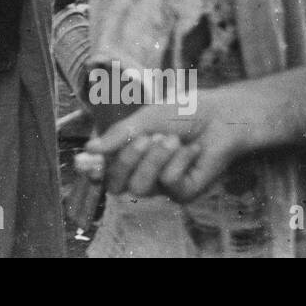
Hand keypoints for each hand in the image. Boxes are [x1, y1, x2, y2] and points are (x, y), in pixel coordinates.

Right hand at [85, 89, 252, 200]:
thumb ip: (119, 135)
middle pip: (116, 184)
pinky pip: (169, 183)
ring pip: (140, 187)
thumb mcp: (145, 119)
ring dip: (155, 159)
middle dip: (128, 159)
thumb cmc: (182, 113)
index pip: (102, 172)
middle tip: (146, 137)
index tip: (85, 161)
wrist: (220, 117)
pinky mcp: (183, 193)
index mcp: (128, 155)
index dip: (91, 171)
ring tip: (172, 139)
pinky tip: (193, 150)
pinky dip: (179, 161)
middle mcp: (141, 173)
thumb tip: (90, 149)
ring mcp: (161, 186)